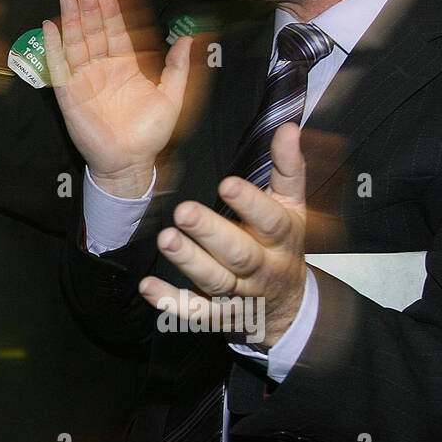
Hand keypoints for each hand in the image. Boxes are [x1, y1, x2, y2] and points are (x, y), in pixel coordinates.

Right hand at [43, 0, 189, 197]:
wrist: (131, 162)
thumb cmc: (149, 134)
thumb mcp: (173, 96)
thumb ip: (178, 67)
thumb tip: (190, 38)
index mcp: (126, 66)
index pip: (117, 31)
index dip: (113, 10)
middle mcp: (103, 68)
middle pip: (93, 31)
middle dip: (89, 6)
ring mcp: (84, 79)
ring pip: (76, 42)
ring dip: (72, 18)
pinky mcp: (69, 93)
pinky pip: (59, 65)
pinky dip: (54, 46)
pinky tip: (50, 26)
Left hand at [139, 123, 308, 347]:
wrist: (288, 305)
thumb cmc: (282, 244)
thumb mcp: (293, 206)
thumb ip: (288, 168)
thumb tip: (288, 128)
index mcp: (282, 237)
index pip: (271, 221)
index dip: (251, 204)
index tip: (226, 183)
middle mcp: (263, 267)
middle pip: (240, 254)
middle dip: (212, 233)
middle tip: (184, 212)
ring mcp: (241, 294)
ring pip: (216, 281)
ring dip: (190, 262)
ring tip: (166, 239)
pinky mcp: (219, 313)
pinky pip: (196, 312)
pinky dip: (171, 303)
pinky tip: (148, 287)